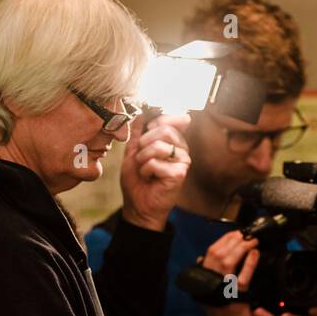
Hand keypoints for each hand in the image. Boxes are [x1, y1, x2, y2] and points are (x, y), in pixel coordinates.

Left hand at [120, 113, 190, 230]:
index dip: (158, 120)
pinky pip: (156, 162)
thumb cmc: (137, 180)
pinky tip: (149, 178)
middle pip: (165, 129)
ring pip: (159, 145)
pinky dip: (146, 170)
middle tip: (141, 157)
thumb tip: (140, 111)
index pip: (175, 119)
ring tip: (144, 169)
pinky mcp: (179, 174)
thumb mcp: (133, 150)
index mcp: (174, 142)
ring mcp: (183, 162)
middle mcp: (182, 150)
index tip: (147, 132)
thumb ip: (137, 131)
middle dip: (145, 142)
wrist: (138, 205)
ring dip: (143, 158)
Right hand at [199, 231, 261, 315]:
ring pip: (226, 262)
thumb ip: (217, 280)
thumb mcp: (219, 298)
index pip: (209, 255)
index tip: (236, 234)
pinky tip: (255, 254)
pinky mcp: (236, 301)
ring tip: (251, 241)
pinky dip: (249, 263)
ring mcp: (221, 294)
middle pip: (215, 254)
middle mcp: (209, 287)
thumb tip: (216, 260)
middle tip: (246, 234)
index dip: (223, 241)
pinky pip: (242, 277)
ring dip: (240, 247)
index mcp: (204, 285)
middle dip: (232, 240)